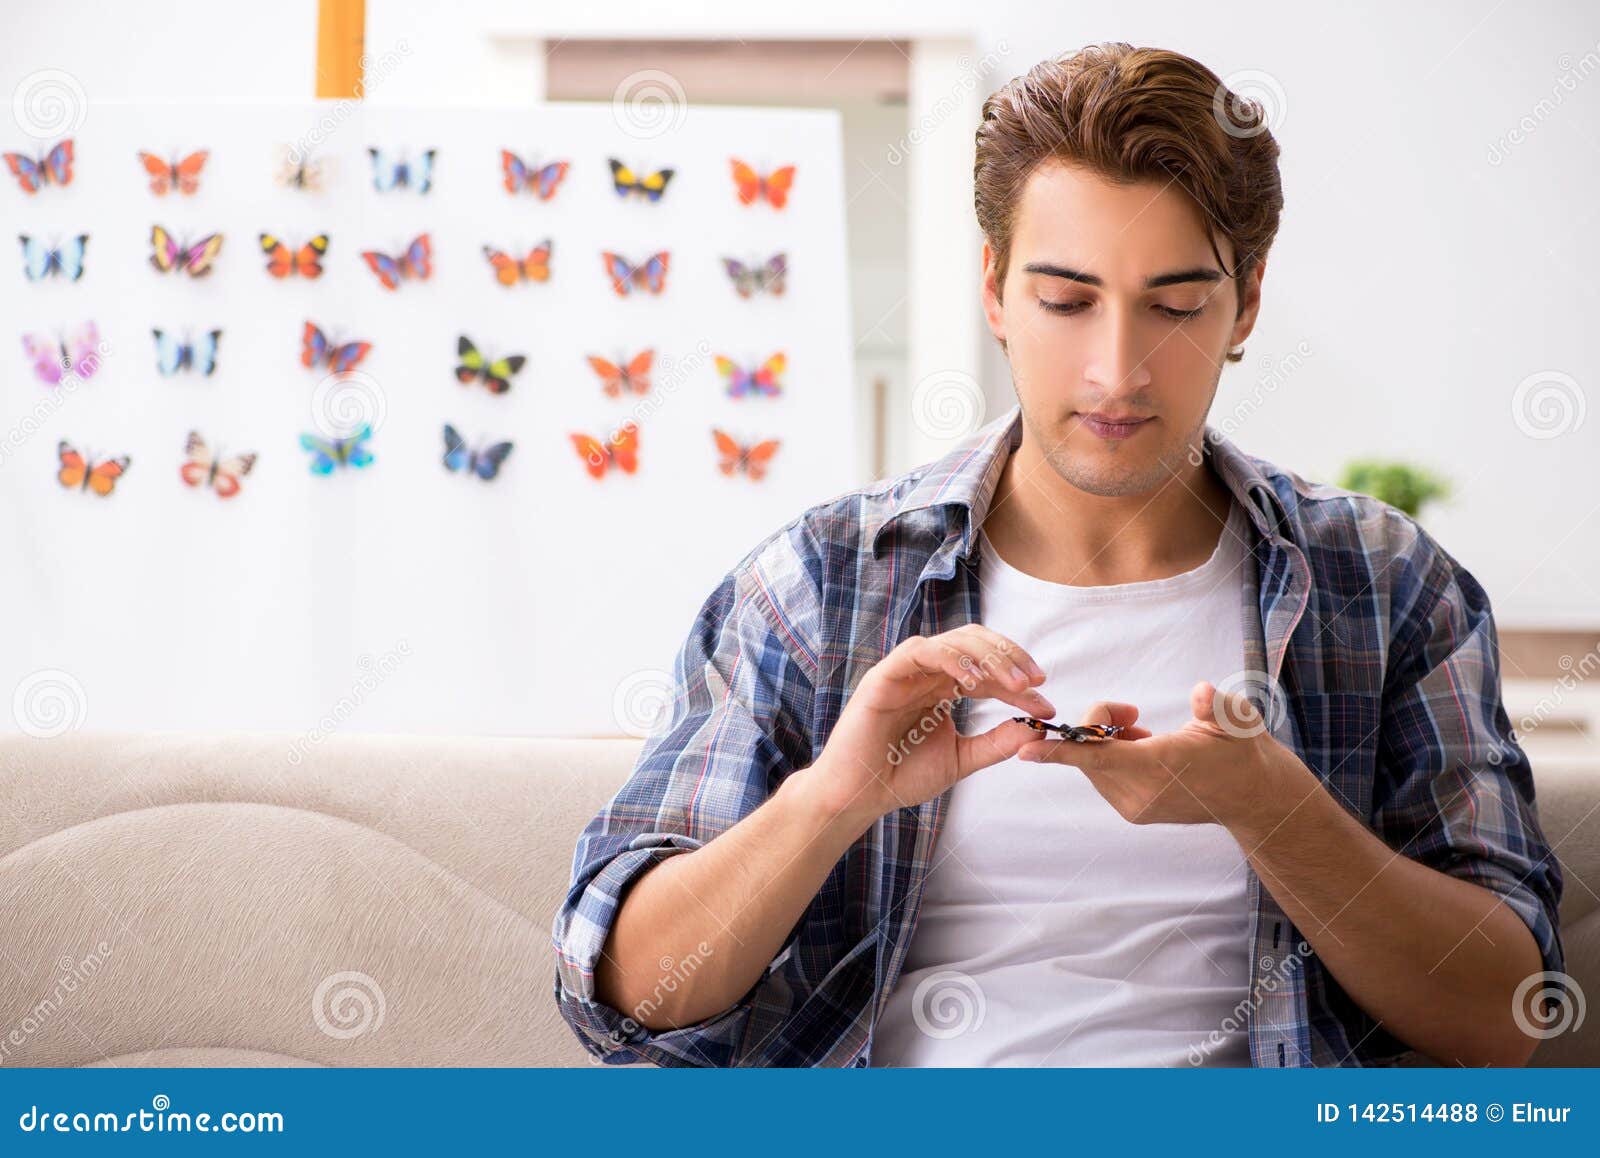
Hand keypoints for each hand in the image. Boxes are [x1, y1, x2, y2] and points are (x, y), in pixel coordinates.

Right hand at [803, 626, 1059, 830]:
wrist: (860, 796)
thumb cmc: (900, 776)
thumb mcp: (961, 759)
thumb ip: (995, 743)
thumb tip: (1036, 729)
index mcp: (942, 687)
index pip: (988, 670)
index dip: (1019, 681)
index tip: (1045, 704)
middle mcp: (926, 673)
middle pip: (975, 643)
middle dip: (1010, 657)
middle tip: (1036, 682)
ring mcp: (905, 671)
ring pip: (953, 641)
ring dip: (990, 657)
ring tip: (1015, 684)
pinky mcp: (884, 676)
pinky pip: (920, 652)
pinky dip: (952, 660)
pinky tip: (975, 681)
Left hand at [1016, 681, 1316, 834]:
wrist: (1254, 797)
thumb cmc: (1243, 751)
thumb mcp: (1237, 720)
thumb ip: (1216, 706)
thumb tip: (1202, 693)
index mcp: (1161, 766)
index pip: (1099, 756)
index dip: (1060, 750)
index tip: (1024, 748)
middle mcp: (1142, 793)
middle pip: (1091, 751)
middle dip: (1099, 725)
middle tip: (1132, 713)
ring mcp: (1136, 807)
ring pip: (1094, 763)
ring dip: (1105, 740)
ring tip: (1143, 730)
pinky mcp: (1134, 812)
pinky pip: (1103, 776)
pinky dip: (1110, 755)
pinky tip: (1140, 746)